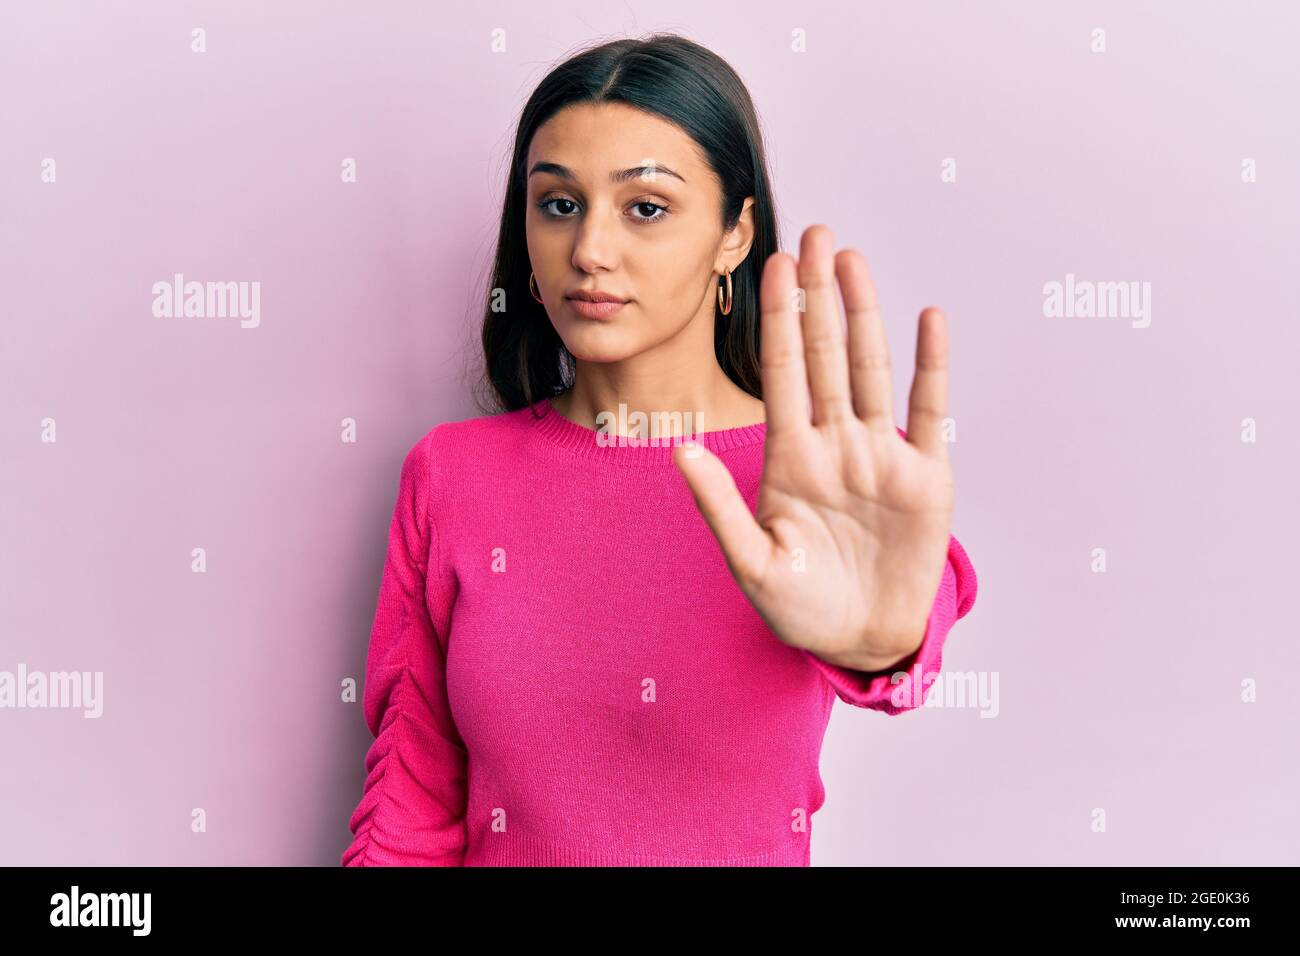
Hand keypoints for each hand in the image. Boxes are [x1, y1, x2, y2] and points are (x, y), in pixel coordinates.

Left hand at [674, 225, 954, 672]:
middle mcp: (835, 444)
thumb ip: (718, 508)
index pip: (783, 374)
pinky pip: (930, 411)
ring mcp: (881, 455)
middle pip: (826, 355)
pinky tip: (930, 319)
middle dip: (818, 296)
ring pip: (871, 370)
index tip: (772, 266)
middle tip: (814, 233)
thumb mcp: (751, 563)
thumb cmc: (800, 607)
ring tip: (854, 260)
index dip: (780, 320)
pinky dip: (932, 367)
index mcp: (790, 458)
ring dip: (865, 315)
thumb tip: (676, 450)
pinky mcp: (926, 478)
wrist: (861, 640)